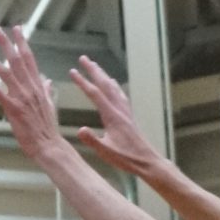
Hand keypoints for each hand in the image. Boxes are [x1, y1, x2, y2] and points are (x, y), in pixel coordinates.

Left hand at [0, 26, 66, 157]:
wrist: (48, 145)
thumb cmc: (47, 128)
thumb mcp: (49, 106)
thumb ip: (46, 91)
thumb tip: (48, 81)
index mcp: (38, 86)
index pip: (29, 59)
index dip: (22, 43)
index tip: (17, 29)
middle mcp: (30, 87)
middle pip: (17, 60)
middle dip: (7, 43)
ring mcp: (21, 97)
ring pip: (4, 73)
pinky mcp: (13, 108)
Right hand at [67, 56, 163, 175]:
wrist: (147, 160)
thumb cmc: (126, 158)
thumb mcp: (106, 152)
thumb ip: (92, 140)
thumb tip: (79, 130)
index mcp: (112, 117)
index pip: (94, 94)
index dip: (82, 82)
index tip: (72, 71)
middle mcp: (119, 109)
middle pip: (105, 84)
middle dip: (93, 70)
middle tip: (83, 58)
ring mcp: (125, 111)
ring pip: (113, 87)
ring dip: (103, 75)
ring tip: (95, 66)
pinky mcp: (128, 115)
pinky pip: (120, 94)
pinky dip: (113, 85)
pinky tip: (112, 83)